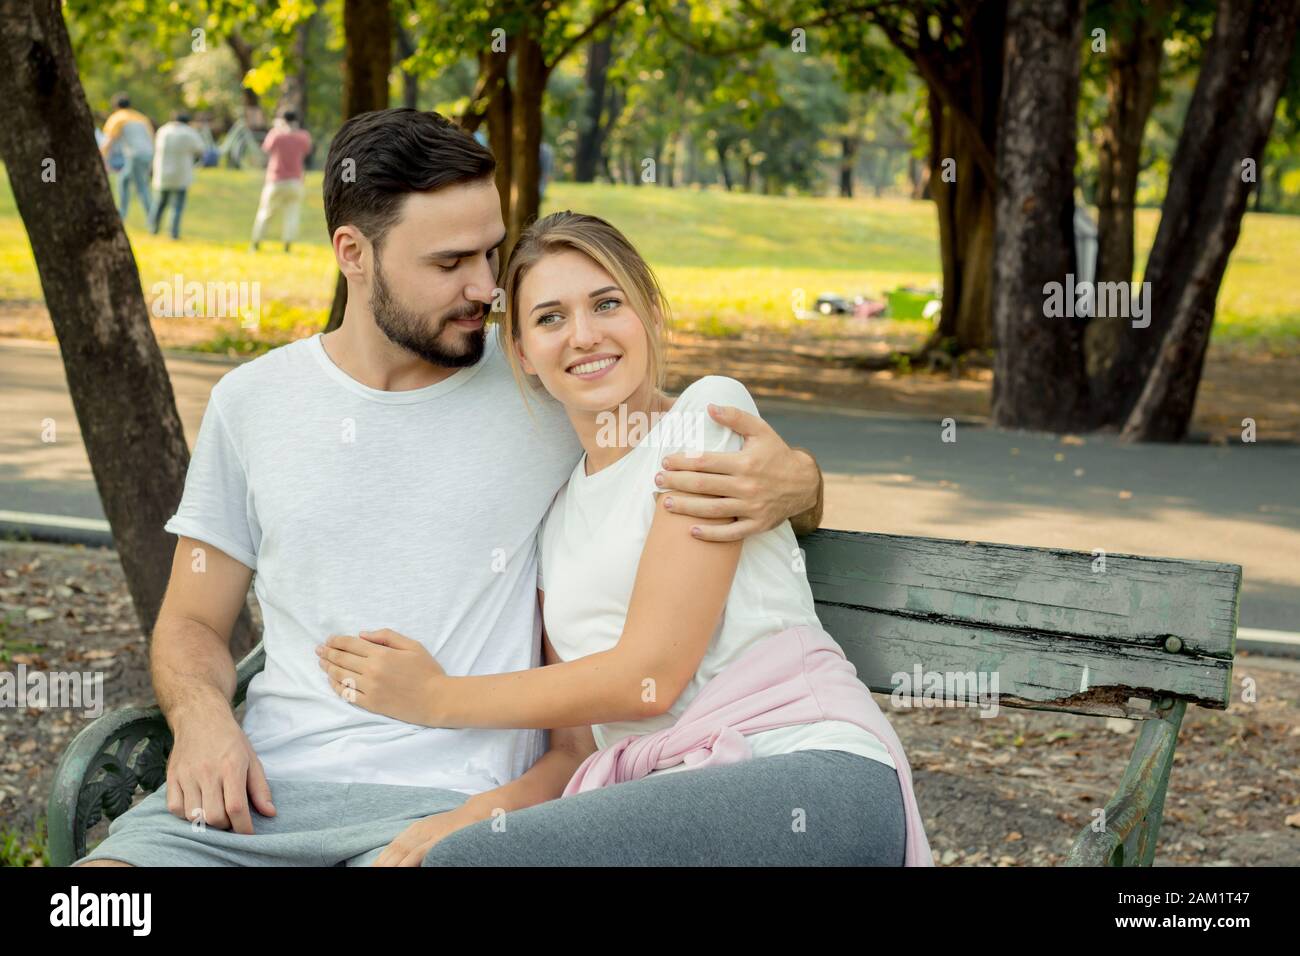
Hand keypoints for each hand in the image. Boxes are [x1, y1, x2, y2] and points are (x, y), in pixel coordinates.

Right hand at [165, 705, 274, 833]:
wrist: (200, 717)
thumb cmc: (230, 740)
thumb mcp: (252, 759)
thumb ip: (260, 788)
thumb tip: (270, 813)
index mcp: (231, 767)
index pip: (236, 807)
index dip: (243, 828)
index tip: (248, 834)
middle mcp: (207, 772)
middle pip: (214, 816)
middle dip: (226, 825)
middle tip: (231, 818)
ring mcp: (187, 775)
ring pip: (194, 816)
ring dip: (206, 821)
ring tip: (215, 810)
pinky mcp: (172, 777)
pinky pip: (175, 809)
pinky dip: (186, 814)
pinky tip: (197, 805)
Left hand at [317, 628, 446, 725]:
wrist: (436, 700)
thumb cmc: (427, 671)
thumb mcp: (412, 645)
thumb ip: (387, 636)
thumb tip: (362, 634)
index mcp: (382, 654)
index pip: (351, 644)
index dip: (337, 641)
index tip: (329, 639)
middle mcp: (372, 671)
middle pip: (342, 659)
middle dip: (328, 653)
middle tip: (319, 650)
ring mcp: (370, 689)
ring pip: (341, 676)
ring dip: (328, 668)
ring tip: (322, 663)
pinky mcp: (371, 704)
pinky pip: (347, 695)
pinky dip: (337, 687)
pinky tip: (332, 681)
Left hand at [372, 803, 487, 865]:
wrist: (478, 811)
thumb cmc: (455, 828)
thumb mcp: (432, 833)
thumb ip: (417, 845)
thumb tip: (401, 858)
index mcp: (414, 831)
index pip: (390, 849)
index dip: (378, 861)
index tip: (369, 869)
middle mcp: (417, 831)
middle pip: (392, 852)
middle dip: (380, 865)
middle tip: (368, 873)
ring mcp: (428, 834)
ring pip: (402, 853)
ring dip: (389, 865)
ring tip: (378, 873)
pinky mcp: (438, 839)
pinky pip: (419, 852)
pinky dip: (407, 861)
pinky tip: (399, 868)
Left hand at [655, 404, 819, 541]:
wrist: (804, 483)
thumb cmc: (777, 454)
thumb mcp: (761, 430)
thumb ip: (735, 417)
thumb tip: (709, 407)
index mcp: (744, 463)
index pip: (705, 462)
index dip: (682, 461)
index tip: (666, 460)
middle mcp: (746, 486)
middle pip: (703, 485)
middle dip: (676, 482)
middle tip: (657, 480)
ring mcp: (751, 508)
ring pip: (712, 510)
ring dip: (686, 507)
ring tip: (665, 503)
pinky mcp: (757, 525)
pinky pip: (731, 534)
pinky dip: (711, 534)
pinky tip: (692, 531)